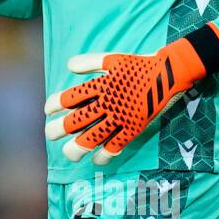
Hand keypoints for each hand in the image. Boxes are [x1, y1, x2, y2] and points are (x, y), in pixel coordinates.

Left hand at [44, 39, 212, 165]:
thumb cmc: (139, 65)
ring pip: (93, 138)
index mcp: (100, 84)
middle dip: (59, 129)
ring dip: (78, 148)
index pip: (70, 97)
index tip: (48, 110)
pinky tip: (97, 160)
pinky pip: (116, 146)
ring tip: (69, 153)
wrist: (169, 73)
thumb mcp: (113, 58)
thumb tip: (69, 66)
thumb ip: (90, 62)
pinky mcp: (134, 128)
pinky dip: (105, 155)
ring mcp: (120, 117)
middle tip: (50, 134)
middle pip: (76, 121)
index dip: (55, 104)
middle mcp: (107, 103)